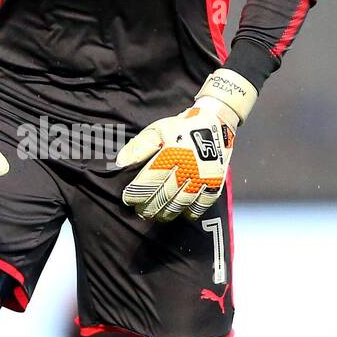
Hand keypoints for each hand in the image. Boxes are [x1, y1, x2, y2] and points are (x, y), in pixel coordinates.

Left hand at [115, 68, 257, 222]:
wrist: (216, 121)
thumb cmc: (180, 127)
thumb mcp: (157, 130)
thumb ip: (139, 146)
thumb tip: (120, 163)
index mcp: (172, 153)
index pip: (150, 180)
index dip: (137, 193)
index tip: (128, 200)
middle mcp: (188, 166)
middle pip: (164, 195)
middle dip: (149, 206)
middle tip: (140, 212)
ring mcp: (204, 176)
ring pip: (181, 203)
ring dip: (167, 212)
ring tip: (157, 215)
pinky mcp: (216, 182)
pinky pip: (202, 204)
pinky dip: (191, 211)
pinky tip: (181, 213)